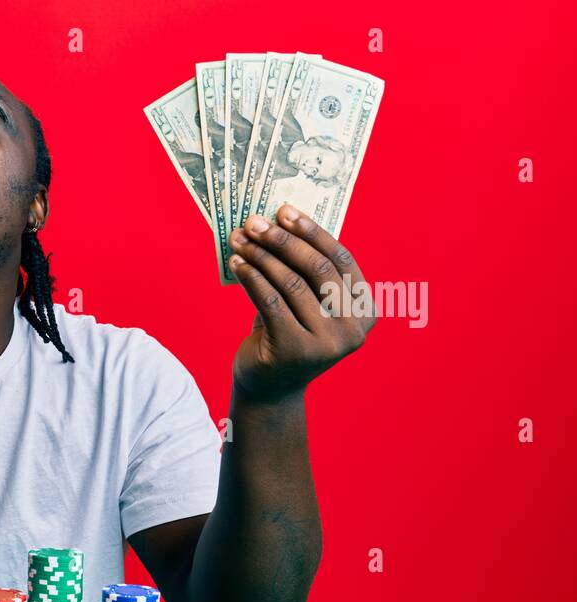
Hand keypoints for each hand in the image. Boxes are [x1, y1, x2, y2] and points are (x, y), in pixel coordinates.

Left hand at [227, 204, 374, 403]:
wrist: (269, 389)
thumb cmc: (286, 336)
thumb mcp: (305, 304)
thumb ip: (306, 272)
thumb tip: (279, 221)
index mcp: (365, 312)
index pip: (341, 260)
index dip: (313, 232)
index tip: (285, 210)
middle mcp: (352, 329)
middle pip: (317, 269)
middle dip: (283, 240)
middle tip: (255, 221)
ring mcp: (326, 343)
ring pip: (290, 283)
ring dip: (261, 255)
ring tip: (240, 239)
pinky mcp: (295, 350)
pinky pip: (270, 301)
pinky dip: (251, 276)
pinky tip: (237, 262)